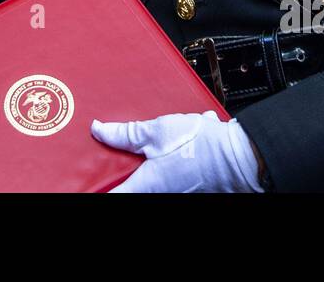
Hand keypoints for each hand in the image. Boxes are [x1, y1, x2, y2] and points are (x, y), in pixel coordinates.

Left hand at [91, 110, 263, 192]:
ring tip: (165, 140)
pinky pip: (176, 169)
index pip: (115, 193)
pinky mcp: (191, 184)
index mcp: (146, 184)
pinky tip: (187, 137)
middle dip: (127, 163)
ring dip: (157, 156)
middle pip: (133, 182)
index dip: (97, 189)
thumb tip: (100, 130)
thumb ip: (125, 133)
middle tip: (120, 148)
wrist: (238, 154)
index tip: (85, 188)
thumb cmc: (200, 146)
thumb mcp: (155, 131)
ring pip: (155, 174)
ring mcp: (177, 190)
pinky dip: (178, 154)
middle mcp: (160, 193)